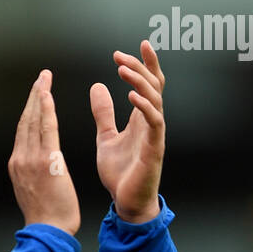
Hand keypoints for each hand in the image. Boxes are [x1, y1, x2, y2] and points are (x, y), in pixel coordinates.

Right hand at [9, 69, 80, 235]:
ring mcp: (31, 159)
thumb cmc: (47, 217)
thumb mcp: (33, 191)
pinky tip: (48, 94)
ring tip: (45, 78)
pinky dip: (46, 109)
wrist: (48, 231)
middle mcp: (20, 159)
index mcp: (17, 165)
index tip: (36, 95)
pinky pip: (46, 129)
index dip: (29, 110)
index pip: (23, 131)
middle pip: (25, 120)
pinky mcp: (46, 161)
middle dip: (33, 96)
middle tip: (41, 77)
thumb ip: (34, 173)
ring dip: (39, 96)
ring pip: (33, 120)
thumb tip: (41, 165)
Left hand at [90, 40, 165, 222]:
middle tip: (119, 55)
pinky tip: (132, 95)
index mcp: (140, 118)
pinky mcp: (154, 149)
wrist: (126, 204)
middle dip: (139, 66)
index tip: (129, 47)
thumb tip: (97, 86)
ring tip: (122, 69)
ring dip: (140, 81)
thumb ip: (104, 113)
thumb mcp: (105, 137)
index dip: (143, 63)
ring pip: (155, 99)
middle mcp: (151, 122)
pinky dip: (145, 106)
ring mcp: (155, 135)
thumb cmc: (120, 174)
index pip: (147, 83)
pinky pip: (154, 122)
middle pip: (154, 85)